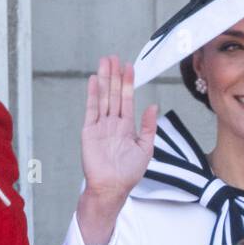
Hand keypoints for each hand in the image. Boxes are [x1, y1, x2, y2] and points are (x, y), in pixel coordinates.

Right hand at [81, 56, 157, 202]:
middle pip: (113, 94)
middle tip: (114, 57)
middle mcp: (112, 123)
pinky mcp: (89, 131)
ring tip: (105, 62)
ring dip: (104, 79)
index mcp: (126, 127)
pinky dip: (92, 94)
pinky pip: (91, 109)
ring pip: (103, 97)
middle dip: (114, 75)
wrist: (112, 187)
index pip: (127, 99)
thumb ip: (149, 127)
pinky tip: (93, 80)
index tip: (129, 66)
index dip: (128, 83)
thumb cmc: (128, 173)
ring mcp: (100, 126)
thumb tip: (153, 106)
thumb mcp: (146, 148)